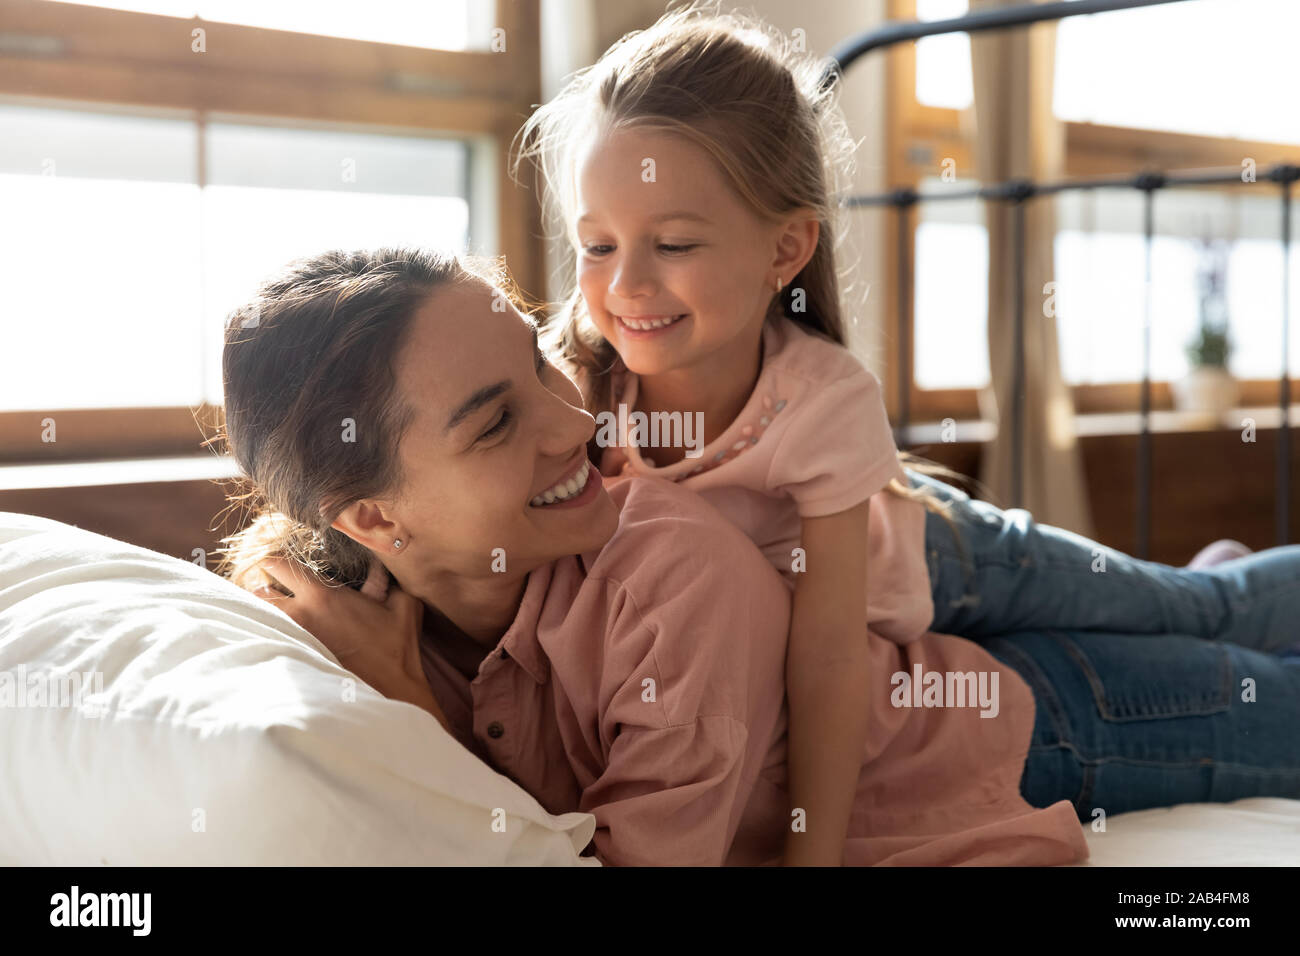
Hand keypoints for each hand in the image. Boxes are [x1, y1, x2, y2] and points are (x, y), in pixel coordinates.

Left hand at [249, 556, 449, 728]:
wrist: (391, 689)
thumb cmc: (396, 646)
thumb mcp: (402, 604)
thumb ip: (388, 580)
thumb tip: (381, 564)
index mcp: (321, 596)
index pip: (277, 564)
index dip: (274, 560)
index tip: (280, 565)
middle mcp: (300, 616)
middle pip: (257, 592)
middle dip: (263, 587)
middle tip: (276, 589)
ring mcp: (293, 641)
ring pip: (259, 618)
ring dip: (264, 612)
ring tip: (278, 612)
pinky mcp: (294, 662)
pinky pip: (269, 641)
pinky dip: (270, 634)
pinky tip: (284, 637)